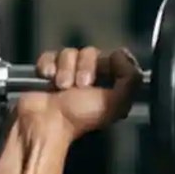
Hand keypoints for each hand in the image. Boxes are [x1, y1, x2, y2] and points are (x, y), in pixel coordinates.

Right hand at [15, 47, 142, 139]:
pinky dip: (48, 65)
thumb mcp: (116, 103)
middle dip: (84, 68)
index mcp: (111, 86)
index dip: (108, 62)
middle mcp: (91, 79)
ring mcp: (68, 74)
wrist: (43, 121)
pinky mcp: (49, 71)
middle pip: (91, 52)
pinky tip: (48, 78)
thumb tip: (123, 54)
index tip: (101, 75)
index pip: (115, 58)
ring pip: (70, 52)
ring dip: (65, 69)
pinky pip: (50, 54)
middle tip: (79, 87)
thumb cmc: (80, 116)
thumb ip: (131, 79)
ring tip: (62, 88)